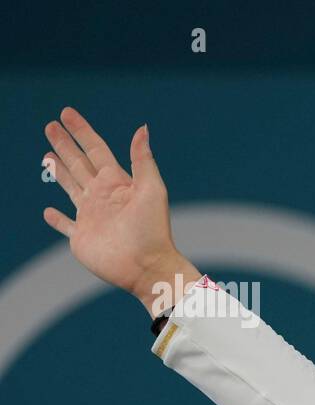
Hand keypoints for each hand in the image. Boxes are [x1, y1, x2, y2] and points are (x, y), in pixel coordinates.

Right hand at [41, 107, 197, 311]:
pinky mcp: (81, 237)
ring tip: (47, 155)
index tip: (66, 113)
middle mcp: (102, 196)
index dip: (81, 131)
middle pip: (79, 163)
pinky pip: (65, 225)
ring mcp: (90, 216)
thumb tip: (142, 128)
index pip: (95, 150)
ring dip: (59, 171)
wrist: (147, 267)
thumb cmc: (153, 230)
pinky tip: (48, 212)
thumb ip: (142, 160)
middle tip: (51, 125)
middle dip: (65, 144)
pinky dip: (56, 219)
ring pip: (70, 187)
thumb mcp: (151, 190)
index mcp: (117, 183)